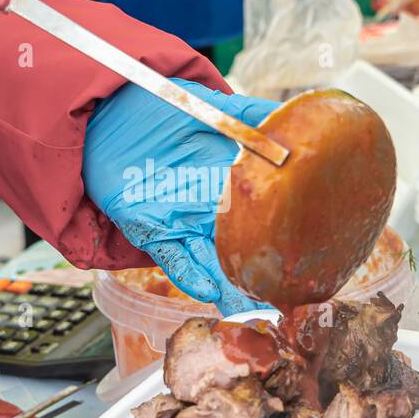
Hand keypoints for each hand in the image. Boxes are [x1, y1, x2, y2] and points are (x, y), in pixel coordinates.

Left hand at [84, 80, 279, 314]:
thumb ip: (255, 114)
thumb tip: (294, 117)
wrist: (114, 111)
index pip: (264, 219)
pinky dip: (188, 274)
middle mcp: (212, 209)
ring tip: (250, 308)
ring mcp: (183, 221)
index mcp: (233, 184)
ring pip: (212, 263)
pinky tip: (206, 288)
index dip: (283, 241)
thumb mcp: (217, 109)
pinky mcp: (151, 228)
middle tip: (282, 301)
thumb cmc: (167, 110)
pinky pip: (172, 257)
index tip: (304, 262)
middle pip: (241, 249)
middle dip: (260, 279)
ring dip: (229, 288)